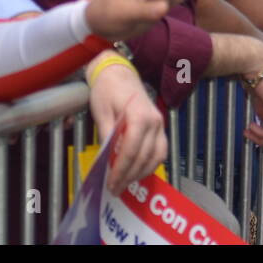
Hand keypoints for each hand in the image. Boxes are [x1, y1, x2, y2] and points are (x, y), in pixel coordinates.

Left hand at [88, 59, 166, 194]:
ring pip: (157, 156)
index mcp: (139, 117)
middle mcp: (155, 121)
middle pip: (144, 157)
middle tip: (115, 189)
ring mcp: (160, 124)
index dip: (120, 170)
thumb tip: (107, 161)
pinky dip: (151, 163)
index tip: (110, 183)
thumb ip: (107, 137)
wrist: (119, 73)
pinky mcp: (160, 126)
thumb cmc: (107, 91)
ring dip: (142, 173)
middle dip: (129, 176)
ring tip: (126, 183)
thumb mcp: (101, 113)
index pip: (131, 151)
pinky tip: (138, 171)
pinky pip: (160, 150)